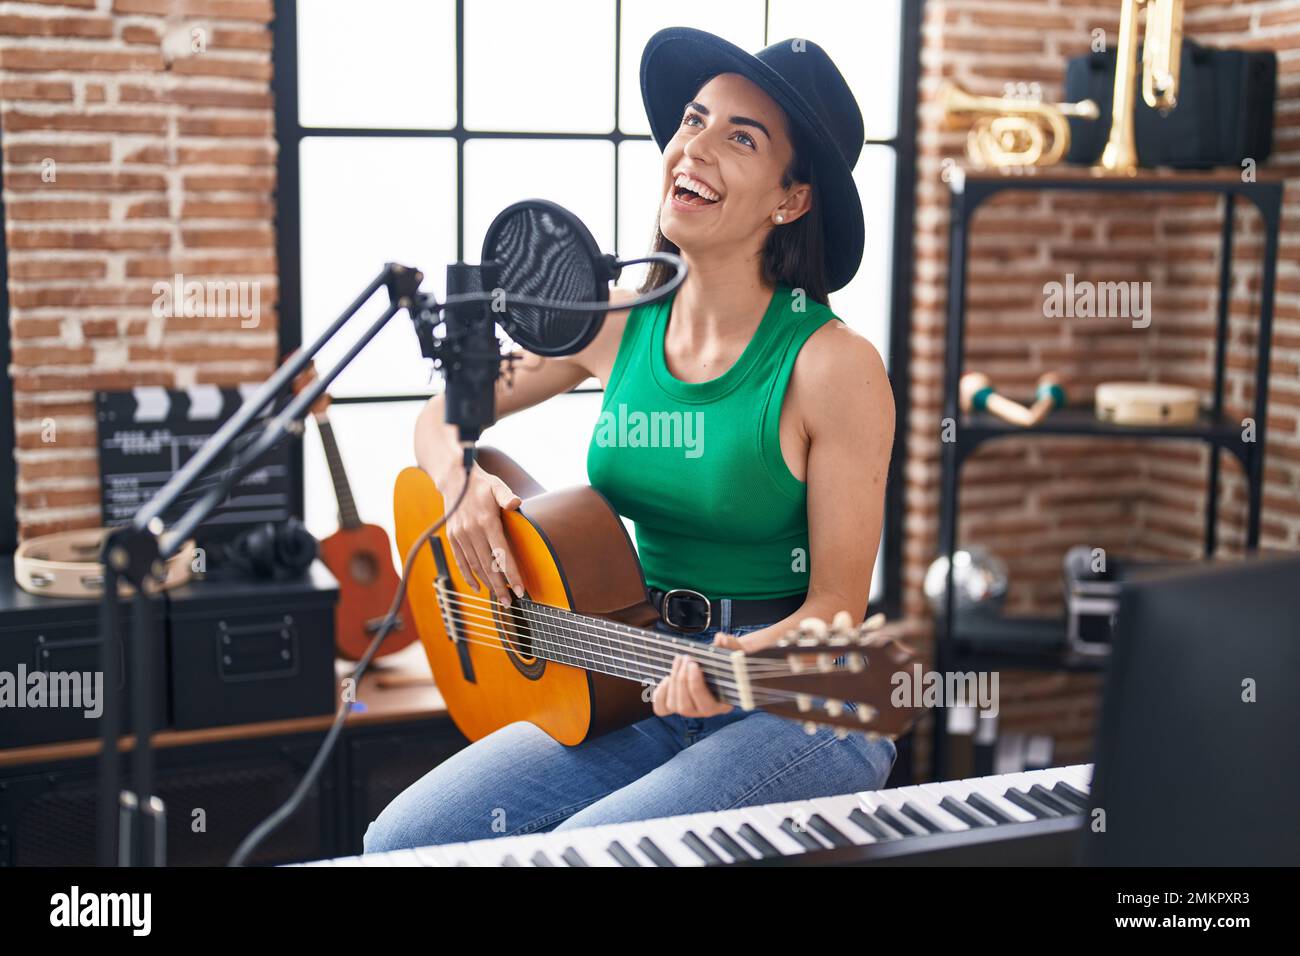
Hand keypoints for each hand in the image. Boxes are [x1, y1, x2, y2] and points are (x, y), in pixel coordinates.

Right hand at [437, 463, 524, 606]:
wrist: (454, 478)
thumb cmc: (481, 484)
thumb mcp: (496, 485)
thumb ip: (506, 496)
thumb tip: (516, 503)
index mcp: (486, 521)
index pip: (502, 553)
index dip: (512, 573)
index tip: (520, 589)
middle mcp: (472, 530)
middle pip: (488, 565)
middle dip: (500, 586)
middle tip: (510, 602)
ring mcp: (460, 535)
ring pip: (474, 566)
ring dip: (487, 583)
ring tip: (499, 597)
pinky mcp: (452, 537)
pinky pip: (460, 561)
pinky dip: (468, 576)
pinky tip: (478, 587)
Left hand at [651, 632, 750, 718]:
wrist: (718, 665)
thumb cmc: (729, 661)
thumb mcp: (735, 652)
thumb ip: (733, 646)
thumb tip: (721, 639)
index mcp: (722, 705)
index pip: (707, 706)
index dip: (696, 686)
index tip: (694, 665)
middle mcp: (704, 711)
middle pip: (686, 707)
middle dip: (682, 680)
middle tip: (686, 658)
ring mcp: (689, 709)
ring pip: (674, 705)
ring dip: (674, 681)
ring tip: (680, 660)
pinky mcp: (675, 705)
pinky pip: (660, 708)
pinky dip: (660, 693)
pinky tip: (667, 677)